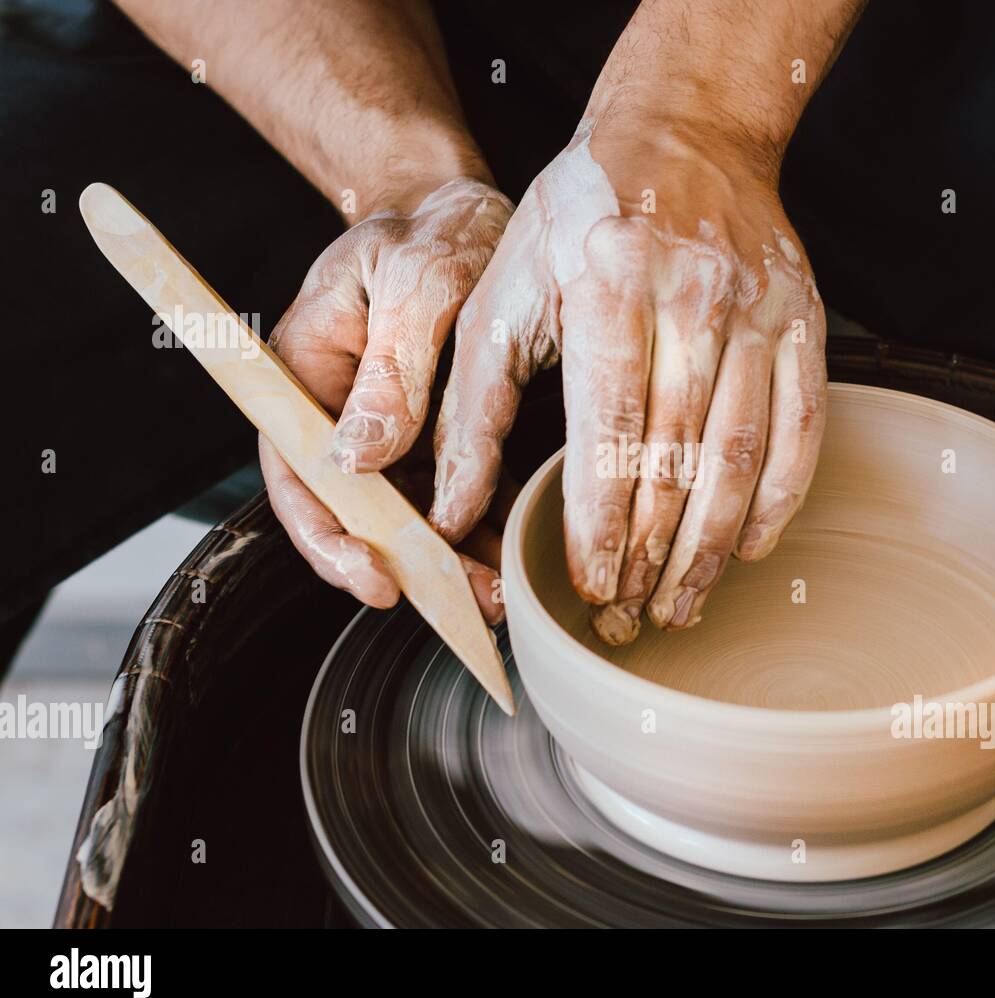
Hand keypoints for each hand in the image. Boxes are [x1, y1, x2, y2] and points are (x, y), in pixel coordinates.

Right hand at [260, 177, 514, 618]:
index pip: (298, 477)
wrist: (463, 209)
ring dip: (449, 562)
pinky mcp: (432, 433)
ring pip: (405, 517)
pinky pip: (447, 494)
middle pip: (356, 514)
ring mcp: (386, 429)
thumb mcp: (415, 280)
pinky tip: (511, 556)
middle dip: (407, 568)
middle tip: (468, 606)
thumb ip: (392, 366)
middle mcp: (338, 413)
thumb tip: (359, 456)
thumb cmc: (430, 227)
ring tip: (499, 597)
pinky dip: (477, 529)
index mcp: (304, 375)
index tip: (379, 578)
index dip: (332, 539)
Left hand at [431, 118, 826, 643]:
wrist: (684, 135)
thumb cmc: (577, 218)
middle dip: (652, 554)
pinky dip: (776, 500)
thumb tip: (449, 510)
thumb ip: (472, 406)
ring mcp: (759, 313)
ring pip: (741, 456)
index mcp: (608, 287)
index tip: (592, 587)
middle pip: (677, 458)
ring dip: (711, 546)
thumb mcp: (502, 292)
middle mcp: (693, 300)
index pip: (609, 432)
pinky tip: (748, 549)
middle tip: (630, 617)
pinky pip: (801, 430)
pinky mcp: (802, 323)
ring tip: (681, 605)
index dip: (602, 523)